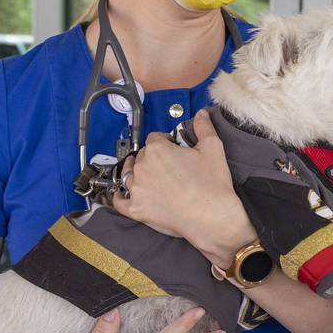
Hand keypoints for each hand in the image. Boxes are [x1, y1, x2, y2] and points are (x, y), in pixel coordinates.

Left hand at [113, 109, 254, 263]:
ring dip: (136, 173)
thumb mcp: (213, 148)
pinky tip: (121, 194)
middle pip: (142, 156)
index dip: (164, 141)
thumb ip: (204, 127)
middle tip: (168, 166)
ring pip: (129, 175)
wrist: (212, 217)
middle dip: (153, 158)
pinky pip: (119, 202)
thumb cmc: (213, 185)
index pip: (154, 139)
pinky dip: (119, 197)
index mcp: (158, 150)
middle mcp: (143, 168)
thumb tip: (201, 115)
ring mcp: (137, 190)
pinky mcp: (137, 210)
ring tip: (145, 176)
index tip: (172, 148)